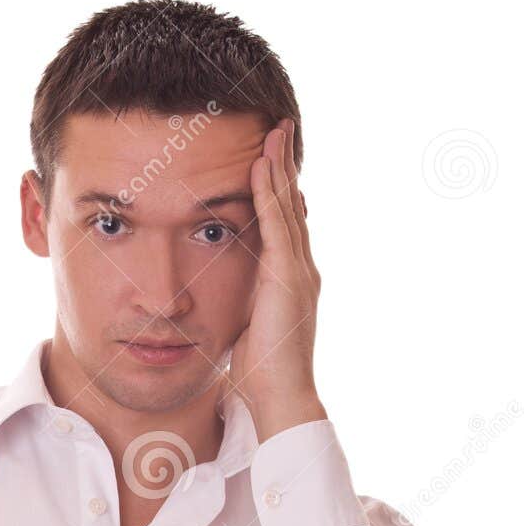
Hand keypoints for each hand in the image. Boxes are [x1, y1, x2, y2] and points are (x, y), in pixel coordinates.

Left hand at [227, 117, 326, 441]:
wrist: (281, 396)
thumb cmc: (261, 373)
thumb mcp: (248, 326)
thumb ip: (243, 302)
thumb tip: (225, 295)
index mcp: (290, 280)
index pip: (285, 223)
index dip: (278, 189)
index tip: (269, 159)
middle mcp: (300, 269)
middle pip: (291, 205)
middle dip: (284, 166)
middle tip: (278, 129)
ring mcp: (298, 271)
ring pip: (287, 207)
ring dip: (278, 168)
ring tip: (272, 132)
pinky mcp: (287, 278)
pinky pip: (276, 225)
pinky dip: (269, 194)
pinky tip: (259, 167)